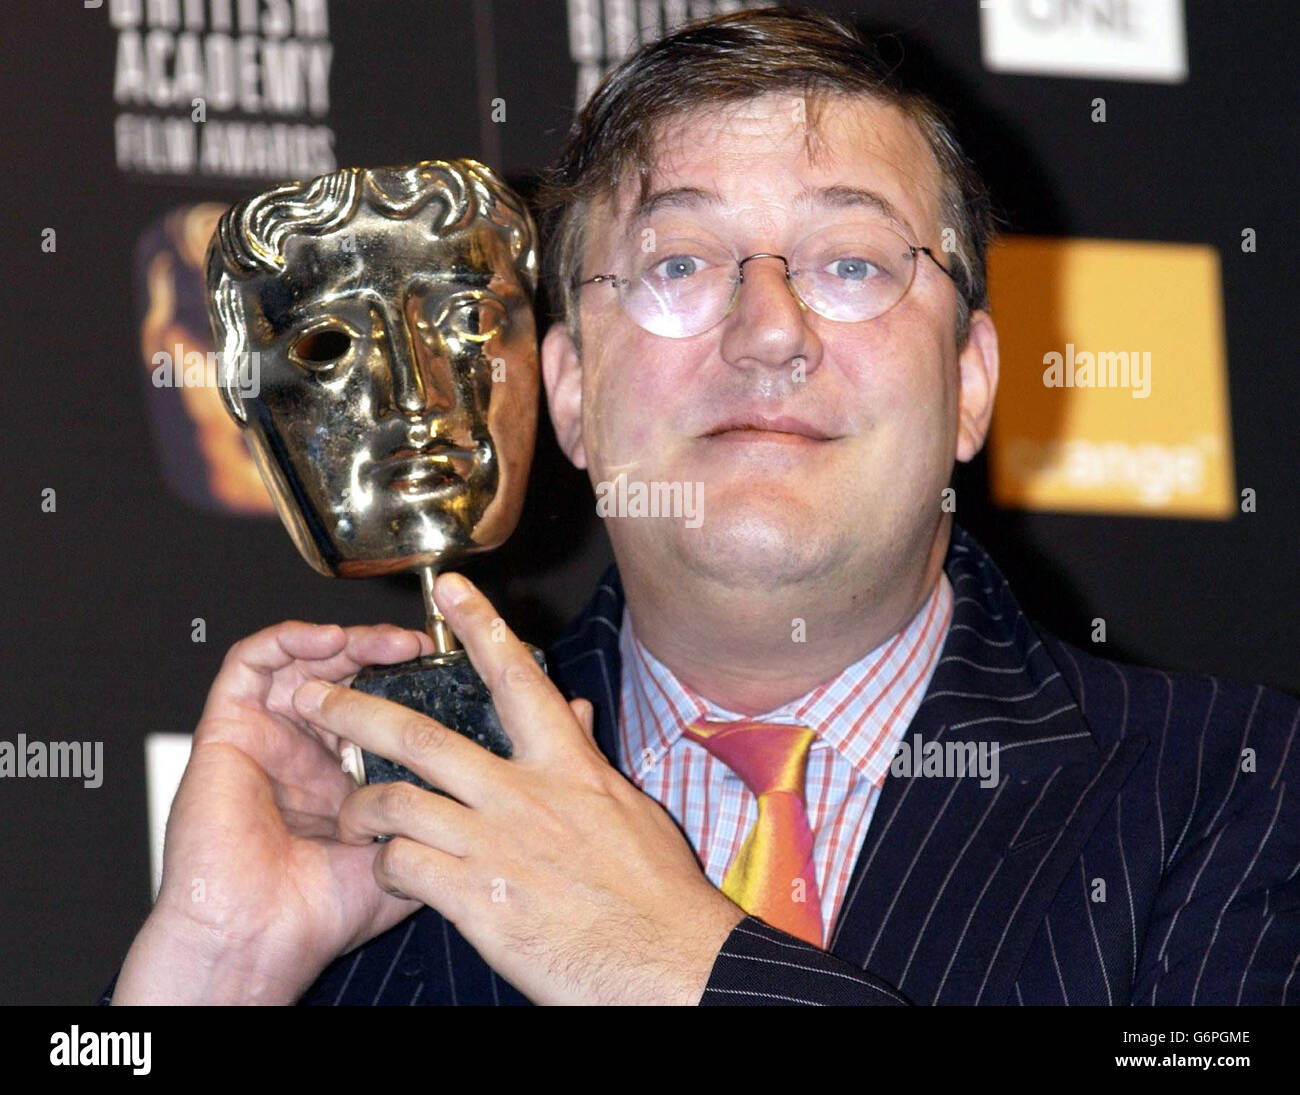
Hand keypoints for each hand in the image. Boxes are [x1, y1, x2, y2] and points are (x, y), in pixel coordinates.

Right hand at [114, 621, 435, 1003]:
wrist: (261, 941)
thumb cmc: (322, 914)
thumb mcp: (408, 851)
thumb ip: (440, 811)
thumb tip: (486, 788)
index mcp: (342, 778)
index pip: (375, 706)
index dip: (407, 680)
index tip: (448, 667)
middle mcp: (303, 753)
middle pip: (340, 676)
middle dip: (380, 651)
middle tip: (419, 645)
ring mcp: (265, 739)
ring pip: (300, 661)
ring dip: (343, 640)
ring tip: (385, 642)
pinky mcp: (224, 731)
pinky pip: (246, 665)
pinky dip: (287, 641)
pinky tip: (328, 640)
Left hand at [293, 573, 745, 1004]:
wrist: (667, 962)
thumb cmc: (655, 891)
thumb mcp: (629, 808)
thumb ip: (588, 759)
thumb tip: (576, 713)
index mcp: (569, 766)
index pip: (517, 679)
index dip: (479, 627)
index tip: (448, 590)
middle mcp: (526, 795)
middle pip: (424, 735)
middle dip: (358, 710)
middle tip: (314, 697)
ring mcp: (497, 845)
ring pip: (398, 801)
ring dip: (361, 804)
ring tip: (348, 812)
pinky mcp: (476, 900)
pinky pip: (403, 865)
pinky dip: (385, 862)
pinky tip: (389, 868)